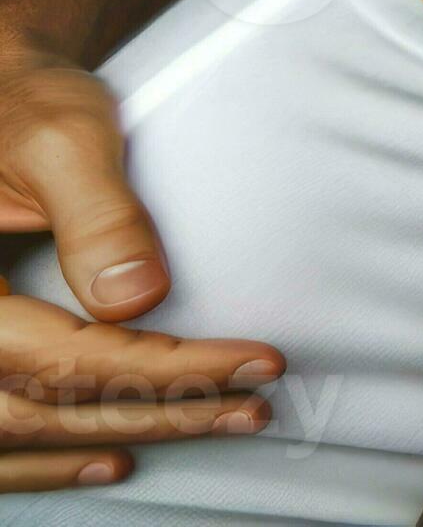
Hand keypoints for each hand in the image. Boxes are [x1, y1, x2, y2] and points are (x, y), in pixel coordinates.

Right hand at [0, 40, 282, 491]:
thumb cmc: (23, 106)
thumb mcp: (61, 138)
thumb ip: (96, 213)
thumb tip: (135, 297)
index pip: (60, 357)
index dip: (162, 371)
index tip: (255, 361)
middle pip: (40, 407)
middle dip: (156, 412)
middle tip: (253, 402)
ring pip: (17, 434)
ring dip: (115, 438)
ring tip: (216, 422)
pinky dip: (49, 458)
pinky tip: (115, 453)